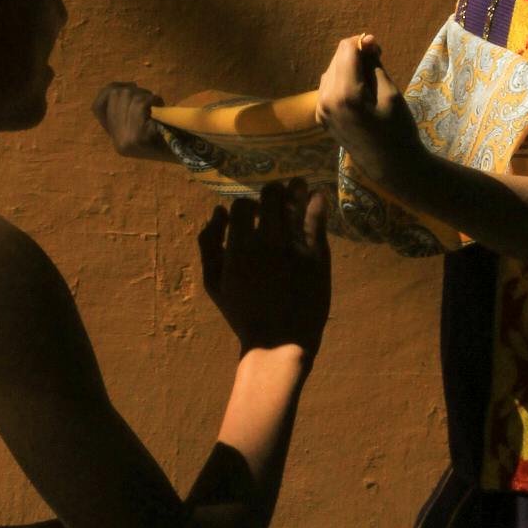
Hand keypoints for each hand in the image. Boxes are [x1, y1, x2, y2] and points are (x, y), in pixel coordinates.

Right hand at [92, 81, 171, 161]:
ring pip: (129, 97)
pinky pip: (141, 105)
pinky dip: (153, 100)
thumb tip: (128, 86)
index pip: (97, 107)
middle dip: (135, 91)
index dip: (110, 91)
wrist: (190, 155)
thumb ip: (132, 111)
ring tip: (157, 104)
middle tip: (150, 98)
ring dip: (146, 95)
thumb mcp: (146, 124)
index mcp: (117, 140)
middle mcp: (118, 141)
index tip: (131, 86)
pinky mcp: (138, 137)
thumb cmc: (172, 136)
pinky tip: (161, 107)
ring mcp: (127, 140)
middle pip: (115, 96)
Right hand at [198, 181, 330, 358]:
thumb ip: (209, 243)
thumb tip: (219, 210)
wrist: (279, 340)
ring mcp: (294, 246)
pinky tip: (316, 197)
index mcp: (238, 247)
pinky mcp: (317, 254)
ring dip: (295, 189)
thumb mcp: (214, 283)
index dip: (246, 206)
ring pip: (296, 200)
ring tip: (297, 187)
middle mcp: (267, 242)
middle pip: (271, 194)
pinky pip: (318, 216)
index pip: (242, 205)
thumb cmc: (243, 313)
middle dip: (271, 193)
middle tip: (275, 198)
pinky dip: (316, 201)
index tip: (253, 216)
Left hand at [315, 32, 422, 190]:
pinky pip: (329, 87)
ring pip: (331, 72)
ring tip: (370, 81)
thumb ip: (373, 65)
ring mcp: (321, 110)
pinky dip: (342, 82)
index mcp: (344, 93)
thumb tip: (365, 41)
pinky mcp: (322, 116)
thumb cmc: (397, 131)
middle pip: (336, 59)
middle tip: (377, 64)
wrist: (391, 167)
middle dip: (355, 56)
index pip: (345, 50)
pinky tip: (359, 92)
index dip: (362, 43)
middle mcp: (325, 100)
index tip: (379, 50)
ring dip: (349, 68)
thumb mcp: (390, 93)